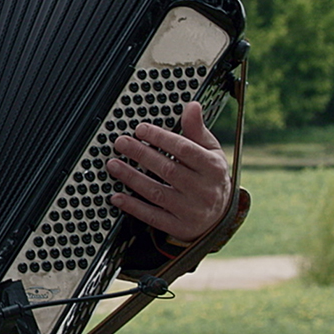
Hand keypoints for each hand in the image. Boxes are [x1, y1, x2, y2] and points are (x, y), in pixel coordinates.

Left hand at [106, 101, 231, 242]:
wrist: (221, 215)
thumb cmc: (210, 176)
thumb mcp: (210, 152)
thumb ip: (197, 130)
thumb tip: (192, 106)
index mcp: (213, 168)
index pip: (184, 150)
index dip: (160, 138)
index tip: (140, 129)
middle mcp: (204, 190)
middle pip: (168, 170)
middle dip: (141, 155)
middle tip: (121, 143)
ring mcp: (192, 211)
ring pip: (157, 193)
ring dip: (132, 178)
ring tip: (113, 164)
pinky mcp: (180, 227)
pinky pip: (153, 217)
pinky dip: (133, 207)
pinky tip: (117, 197)